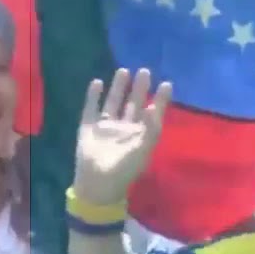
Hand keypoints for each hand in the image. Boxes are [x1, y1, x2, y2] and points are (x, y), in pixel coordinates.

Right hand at [73, 68, 171, 205]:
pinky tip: (97, 82)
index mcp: (139, 135)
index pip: (152, 113)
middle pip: (133, 104)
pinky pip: (91, 108)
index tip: (166, 83)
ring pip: (113, 103)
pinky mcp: (88, 127)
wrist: (97, 183)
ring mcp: (106, 127)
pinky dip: (93, 96)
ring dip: (118, 88)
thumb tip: (152, 106)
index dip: (160, 100)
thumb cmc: (124, 169)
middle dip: (139, 88)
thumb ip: (150, 127)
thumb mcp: (143, 149)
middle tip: (145, 71)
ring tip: (124, 71)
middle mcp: (124, 129)